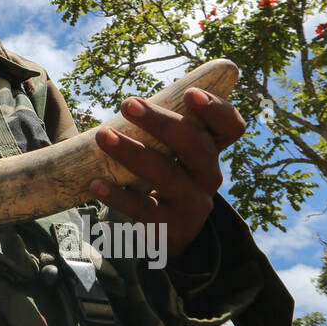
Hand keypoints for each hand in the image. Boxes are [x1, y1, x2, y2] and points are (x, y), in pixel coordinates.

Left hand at [87, 88, 245, 257]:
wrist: (166, 232)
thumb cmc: (162, 175)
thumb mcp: (170, 152)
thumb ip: (161, 129)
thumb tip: (129, 101)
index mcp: (210, 151)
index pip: (230, 127)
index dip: (216, 109)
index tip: (191, 93)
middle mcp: (208, 176)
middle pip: (196, 145)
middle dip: (162, 123)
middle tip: (128, 104)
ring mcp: (191, 203)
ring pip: (167, 175)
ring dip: (132, 152)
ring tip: (103, 136)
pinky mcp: (168, 227)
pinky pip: (142, 208)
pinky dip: (117, 195)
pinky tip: (96, 183)